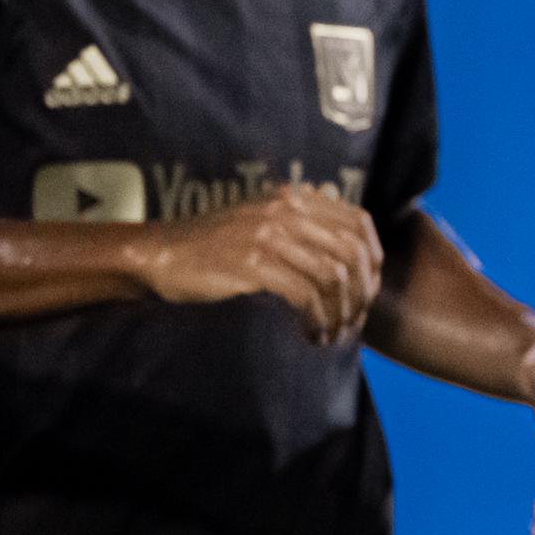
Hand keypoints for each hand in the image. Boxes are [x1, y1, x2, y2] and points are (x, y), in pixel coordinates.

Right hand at [140, 184, 383, 344]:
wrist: (161, 255)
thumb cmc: (213, 245)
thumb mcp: (260, 218)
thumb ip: (300, 218)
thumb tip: (342, 221)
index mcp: (294, 199)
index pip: (358, 223)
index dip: (373, 261)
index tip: (368, 292)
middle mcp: (286, 211)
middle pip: (352, 252)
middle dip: (361, 293)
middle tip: (354, 321)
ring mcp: (269, 236)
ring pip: (332, 277)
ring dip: (340, 312)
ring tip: (332, 334)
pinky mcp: (253, 264)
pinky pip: (305, 295)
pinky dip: (315, 320)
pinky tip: (310, 335)